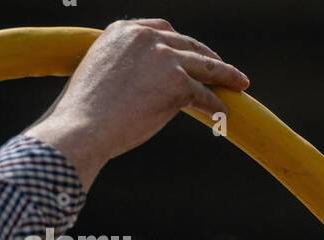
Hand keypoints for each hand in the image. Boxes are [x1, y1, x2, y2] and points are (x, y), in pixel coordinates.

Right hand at [26, 19, 249, 189]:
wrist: (83, 127)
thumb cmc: (84, 111)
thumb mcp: (99, 73)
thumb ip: (124, 67)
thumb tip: (143, 81)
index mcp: (122, 30)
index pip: (163, 29)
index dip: (182, 43)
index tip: (193, 52)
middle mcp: (145, 37)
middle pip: (189, 44)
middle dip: (209, 56)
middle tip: (224, 69)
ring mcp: (164, 57)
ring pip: (206, 65)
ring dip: (226, 74)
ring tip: (240, 84)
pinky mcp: (178, 82)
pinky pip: (205, 94)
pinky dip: (215, 104)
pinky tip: (222, 113)